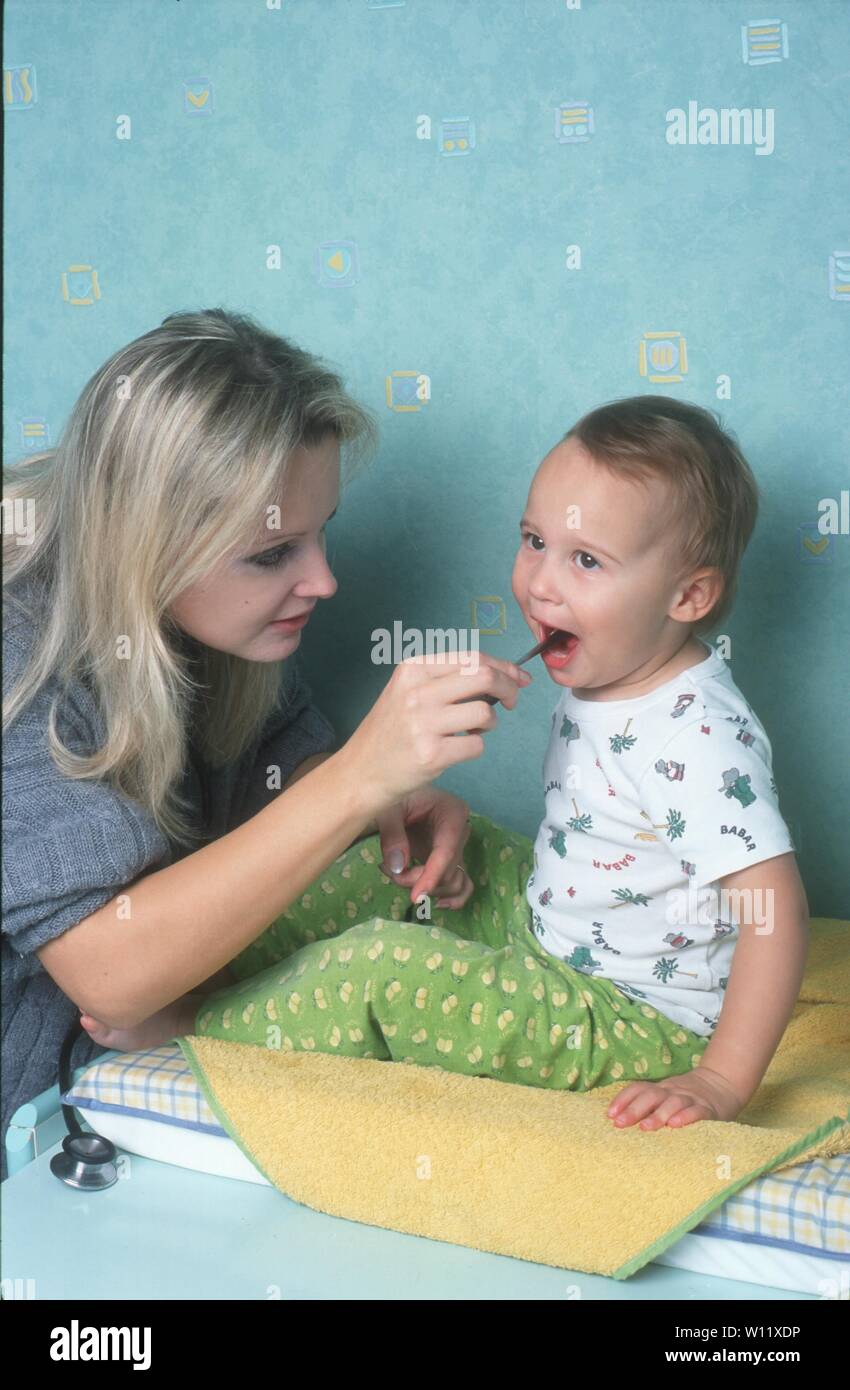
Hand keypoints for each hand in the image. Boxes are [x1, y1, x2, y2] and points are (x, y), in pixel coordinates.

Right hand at [344, 649, 531, 812]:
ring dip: (489, 723)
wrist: (360, 771)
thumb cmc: (390, 732)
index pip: (472, 657)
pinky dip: (474, 747)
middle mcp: (417, 691)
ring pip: (484, 712)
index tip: (519, 678)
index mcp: (414, 669)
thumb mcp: (408, 692)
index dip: (504, 667)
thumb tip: (502, 675)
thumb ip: (447, 680)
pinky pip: (476, 745)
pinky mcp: (431, 754)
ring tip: (471, 730)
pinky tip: (456, 749)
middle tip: (510, 702)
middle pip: (484, 676)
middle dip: (509, 688)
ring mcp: (423, 723)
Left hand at [375, 788, 473, 908]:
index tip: (416, 897)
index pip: (447, 852)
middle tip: (386, 868)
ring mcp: (457, 847)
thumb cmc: (395, 796)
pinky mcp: (450, 859)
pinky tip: (436, 904)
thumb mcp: (389, 809)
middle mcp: (461, 832)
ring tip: (394, 873)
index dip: (432, 876)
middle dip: (416, 879)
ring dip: (424, 887)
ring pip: (452, 882)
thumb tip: (399, 868)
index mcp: (452, 813)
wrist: (398, 793)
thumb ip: (392, 835)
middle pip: (448, 871)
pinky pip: (462, 884)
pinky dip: (453, 898)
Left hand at [606, 1065, 745, 1129]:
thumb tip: (618, 1118)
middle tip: (620, 1124)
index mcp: (661, 1089)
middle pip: (651, 1096)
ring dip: (658, 1114)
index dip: (623, 1099)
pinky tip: (676, 1125)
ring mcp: (691, 1099)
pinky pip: (697, 1112)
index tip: (609, 1115)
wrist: (722, 1084)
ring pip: (673, 1102)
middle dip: (634, 1109)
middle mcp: (673, 1091)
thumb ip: (649, 1104)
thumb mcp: (667, 1095)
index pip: (639, 1088)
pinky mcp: (708, 1109)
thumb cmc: (687, 1097)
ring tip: (646, 1128)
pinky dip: (686, 1117)